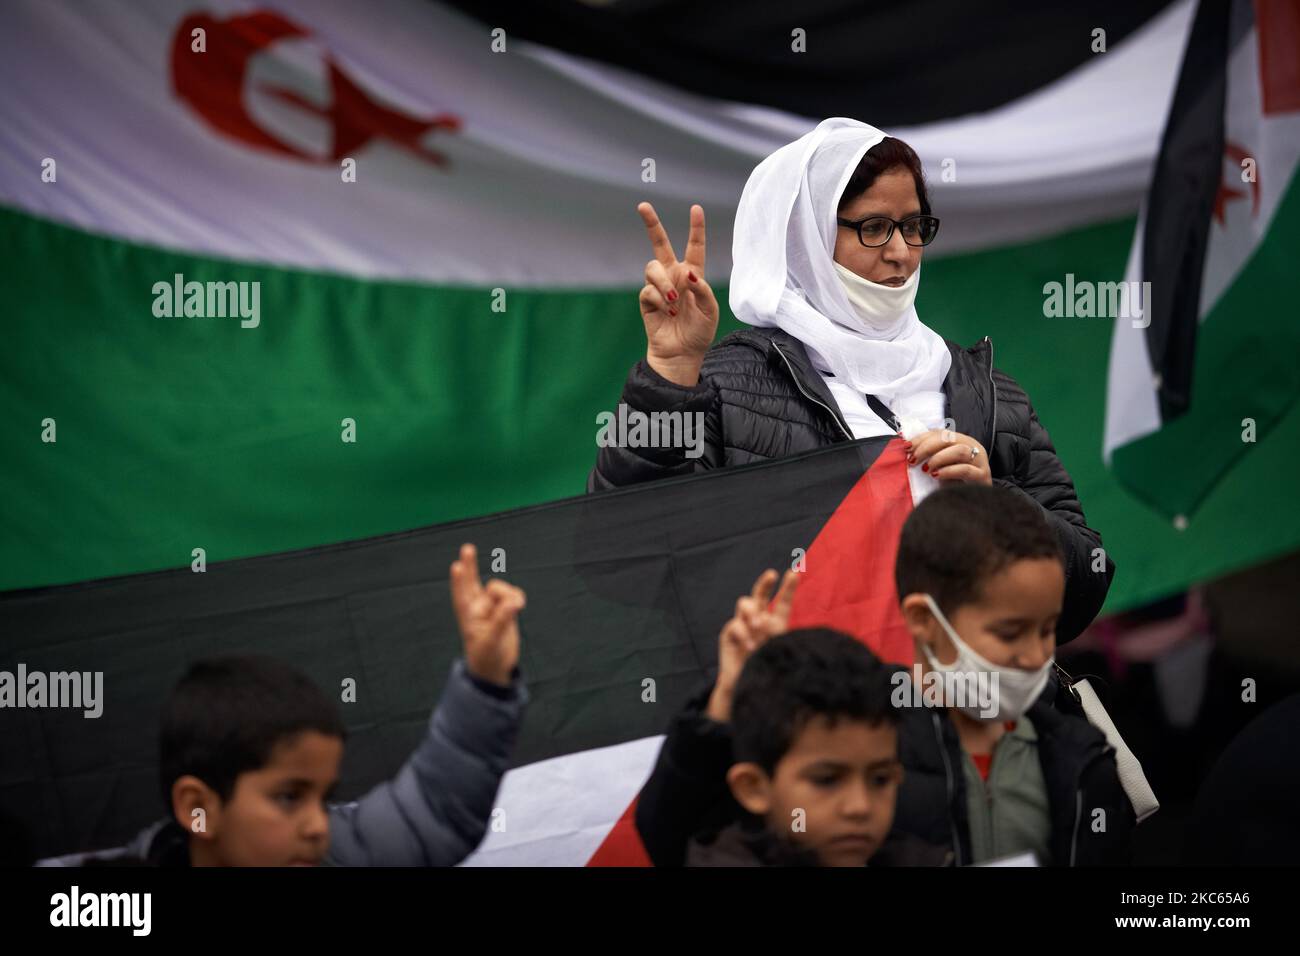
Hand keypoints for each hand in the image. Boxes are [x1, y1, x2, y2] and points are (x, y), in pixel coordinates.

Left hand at [449, 543, 524, 686]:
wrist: (496, 667)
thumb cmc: (486, 656)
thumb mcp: (491, 641)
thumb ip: (501, 620)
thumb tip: (513, 602)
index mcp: (468, 615)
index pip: (462, 594)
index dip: (460, 581)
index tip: (457, 566)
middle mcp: (477, 607)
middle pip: (472, 581)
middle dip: (471, 565)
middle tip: (467, 548)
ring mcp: (491, 606)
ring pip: (500, 589)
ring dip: (509, 595)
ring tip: (517, 608)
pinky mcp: (505, 608)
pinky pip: (513, 594)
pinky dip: (517, 598)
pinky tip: (519, 606)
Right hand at [637, 202, 719, 386]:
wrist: (681, 353)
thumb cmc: (699, 332)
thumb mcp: (711, 311)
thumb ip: (703, 289)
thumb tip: (687, 274)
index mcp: (693, 274)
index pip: (694, 246)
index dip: (696, 227)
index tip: (696, 208)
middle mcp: (674, 276)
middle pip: (660, 243)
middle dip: (651, 224)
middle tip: (642, 205)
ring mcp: (659, 287)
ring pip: (652, 267)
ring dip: (663, 282)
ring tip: (672, 302)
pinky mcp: (647, 299)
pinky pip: (648, 289)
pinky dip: (658, 299)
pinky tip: (666, 312)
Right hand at [705, 568, 799, 721]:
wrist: (746, 687)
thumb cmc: (766, 668)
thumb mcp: (778, 650)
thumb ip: (774, 634)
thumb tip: (764, 618)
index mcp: (775, 623)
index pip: (782, 602)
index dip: (788, 588)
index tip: (795, 572)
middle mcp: (758, 620)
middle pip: (759, 595)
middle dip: (765, 583)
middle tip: (771, 574)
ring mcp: (742, 625)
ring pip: (744, 603)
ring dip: (752, 612)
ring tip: (759, 627)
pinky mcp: (728, 634)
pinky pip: (734, 624)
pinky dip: (743, 633)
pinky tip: (750, 645)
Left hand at [907, 429, 991, 484]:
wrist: (975, 503)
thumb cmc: (955, 484)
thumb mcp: (940, 466)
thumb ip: (927, 456)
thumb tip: (905, 446)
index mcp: (961, 441)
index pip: (939, 433)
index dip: (921, 438)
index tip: (906, 447)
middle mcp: (972, 447)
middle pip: (948, 438)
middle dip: (926, 447)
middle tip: (912, 459)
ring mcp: (980, 461)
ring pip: (960, 451)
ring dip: (938, 458)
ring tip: (925, 469)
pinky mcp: (982, 476)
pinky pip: (965, 470)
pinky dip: (948, 471)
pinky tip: (936, 476)